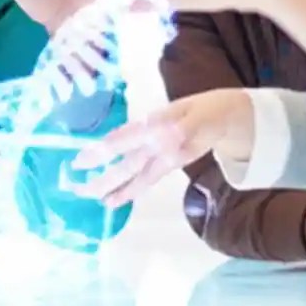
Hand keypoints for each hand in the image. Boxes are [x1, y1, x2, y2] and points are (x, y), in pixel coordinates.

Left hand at [67, 89, 252, 207]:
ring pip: (136, 176)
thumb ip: (147, 122)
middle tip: (76, 187)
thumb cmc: (196, 107)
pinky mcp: (174, 166)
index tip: (78, 161)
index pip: (122, 139)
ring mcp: (169, 158)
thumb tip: (116, 140)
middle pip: (126, 163)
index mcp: (158, 122)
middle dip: (101, 177)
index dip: (99, 152)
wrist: (229, 117)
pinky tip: (113, 199)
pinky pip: (148, 181)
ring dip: (112, 188)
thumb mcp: (173, 106)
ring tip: (91, 198)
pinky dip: (130, 191)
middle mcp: (162, 143)